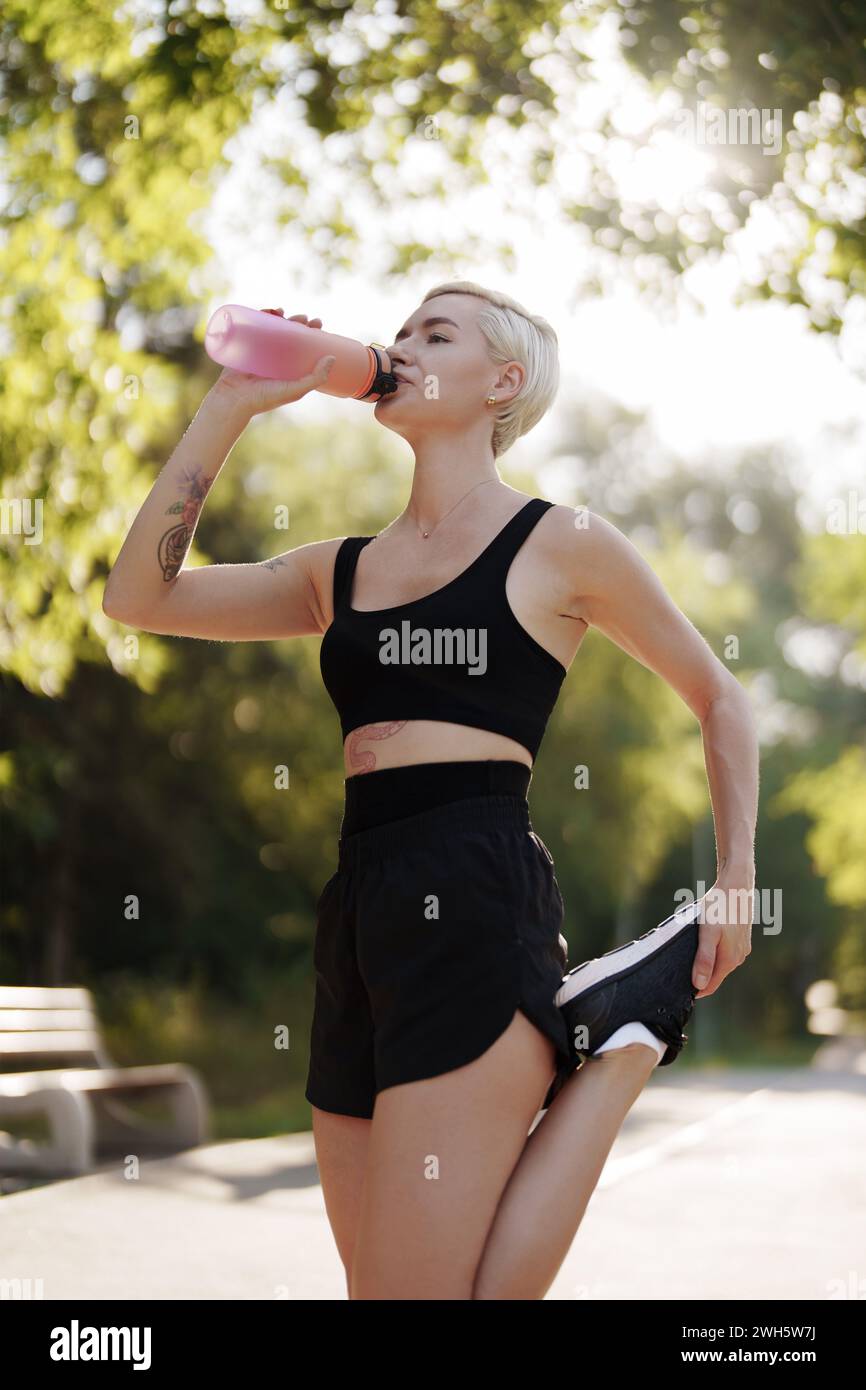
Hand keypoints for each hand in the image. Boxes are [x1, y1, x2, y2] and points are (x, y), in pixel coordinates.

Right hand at [210, 310, 334, 418]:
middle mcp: (276, 359)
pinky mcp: (247, 345)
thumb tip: (332, 357)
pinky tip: (272, 311)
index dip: (312, 334)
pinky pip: (255, 326)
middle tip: (306, 318)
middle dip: (299, 323)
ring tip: (287, 312)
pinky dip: (263, 315)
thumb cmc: (266, 398)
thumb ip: (316, 377)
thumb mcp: (296, 389)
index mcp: (289, 369)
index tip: (318, 324)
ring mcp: (261, 351)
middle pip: (289, 335)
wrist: (235, 399)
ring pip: (273, 328)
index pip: (303, 347)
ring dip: (282, 316)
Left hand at [691, 870, 754, 999]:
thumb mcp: (707, 933)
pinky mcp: (741, 936)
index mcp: (731, 959)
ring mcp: (742, 946)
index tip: (679, 990)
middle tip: (679, 971)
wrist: (737, 884)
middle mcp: (739, 956)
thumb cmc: (720, 906)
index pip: (711, 985)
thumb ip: (704, 959)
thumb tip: (700, 985)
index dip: (696, 990)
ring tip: (689, 956)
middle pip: (716, 974)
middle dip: (700, 976)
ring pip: (721, 961)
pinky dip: (714, 950)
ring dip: (706, 962)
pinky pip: (725, 950)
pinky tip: (704, 941)